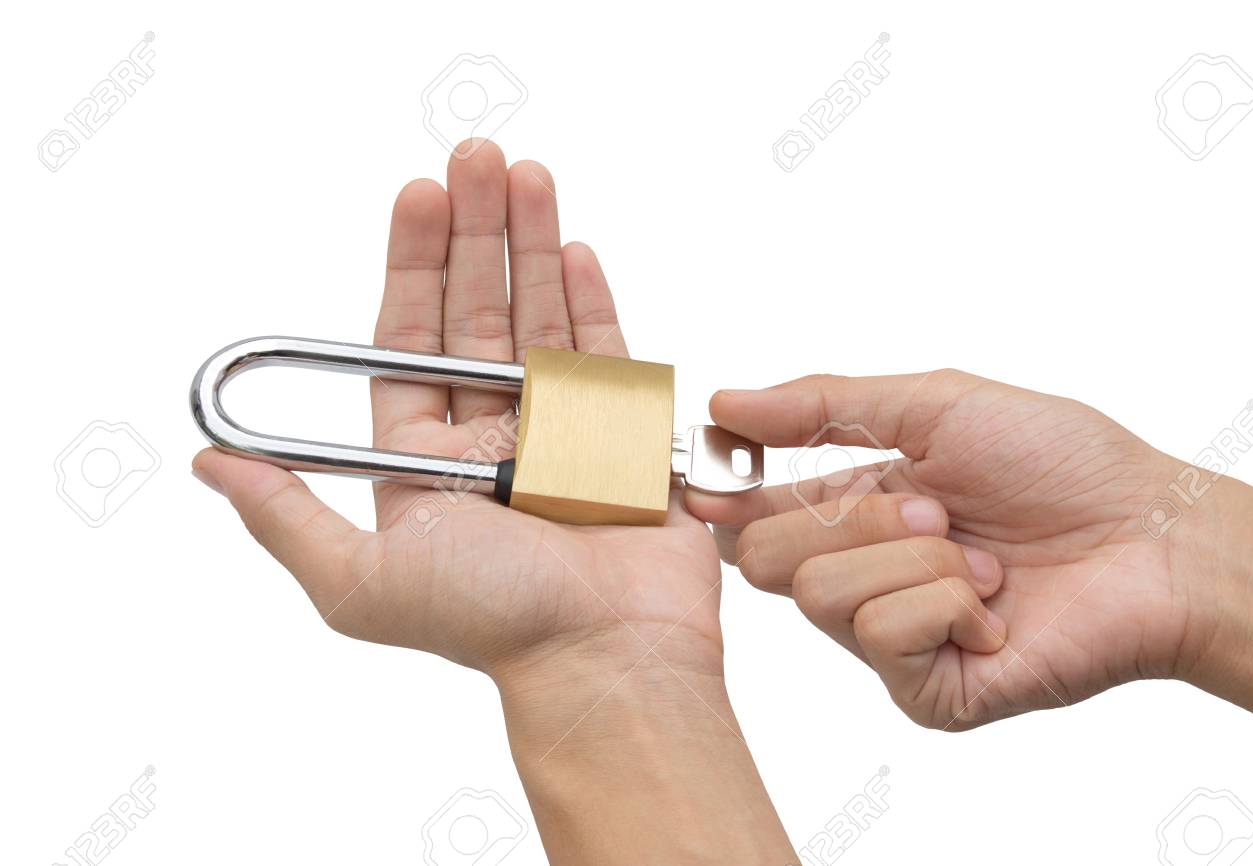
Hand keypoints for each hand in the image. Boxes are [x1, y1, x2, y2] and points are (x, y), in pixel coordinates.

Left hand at [192, 141, 721, 678]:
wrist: (608, 658)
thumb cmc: (494, 624)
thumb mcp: (362, 580)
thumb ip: (286, 518)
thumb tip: (205, 462)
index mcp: (430, 462)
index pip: (410, 341)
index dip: (411, 266)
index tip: (418, 197)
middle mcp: (494, 439)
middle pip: (479, 314)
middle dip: (475, 232)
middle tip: (477, 155)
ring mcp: (564, 432)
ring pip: (543, 319)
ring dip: (533, 243)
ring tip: (526, 174)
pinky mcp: (628, 437)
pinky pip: (609, 355)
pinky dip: (593, 301)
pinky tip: (574, 247)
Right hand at [686, 371, 1252, 730]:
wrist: (1156, 538)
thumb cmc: (1065, 463)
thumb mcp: (938, 404)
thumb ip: (826, 406)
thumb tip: (725, 404)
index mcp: (861, 508)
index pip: (759, 514)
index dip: (724, 498)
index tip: (699, 480)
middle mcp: (868, 574)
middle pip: (767, 561)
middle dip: (852, 518)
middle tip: (936, 509)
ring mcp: (895, 638)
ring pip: (823, 596)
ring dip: (914, 558)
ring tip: (983, 559)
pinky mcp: (927, 690)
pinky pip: (882, 638)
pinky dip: (944, 603)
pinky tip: (994, 607)